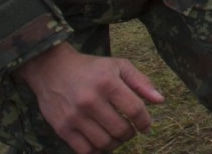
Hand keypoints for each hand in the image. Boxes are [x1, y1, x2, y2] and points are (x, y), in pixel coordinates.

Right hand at [16, 43, 163, 153]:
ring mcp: (75, 116)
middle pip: (120, 130)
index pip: (135, 110)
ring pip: (104, 143)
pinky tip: (101, 142)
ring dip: (116, 144)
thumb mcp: (119, 66)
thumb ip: (141, 82)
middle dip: (130, 134)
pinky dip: (97, 150)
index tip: (145, 126)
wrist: (51, 69)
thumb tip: (160, 101)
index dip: (144, 122)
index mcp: (108, 83)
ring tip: (116, 137)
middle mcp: (91, 101)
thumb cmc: (91, 68)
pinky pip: (84, 150)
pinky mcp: (62, 128)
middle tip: (130, 131)